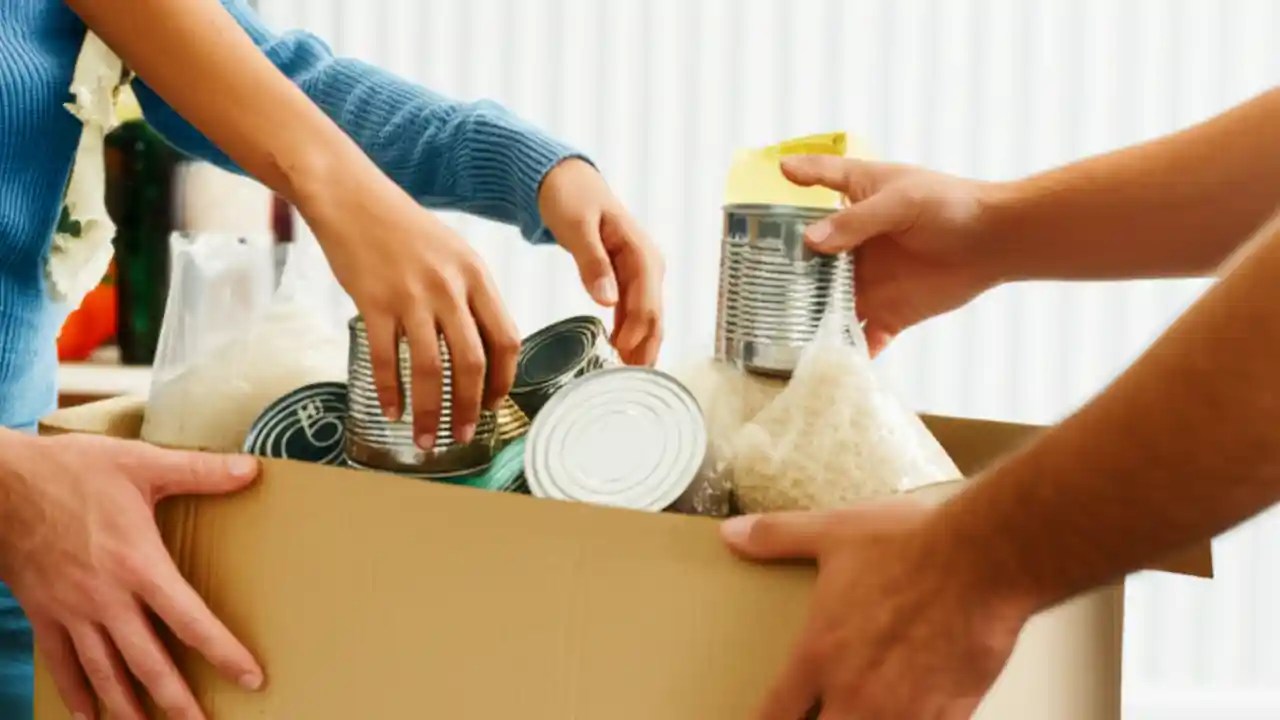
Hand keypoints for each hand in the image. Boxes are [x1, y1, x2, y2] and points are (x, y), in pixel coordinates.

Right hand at [0, 432, 264, 719]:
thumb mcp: (141, 463)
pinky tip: (90, 715)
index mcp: (139, 565)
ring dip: (129, 707)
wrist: (1, 483)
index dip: (223, 653)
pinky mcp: (42, 612)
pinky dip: (76, 692)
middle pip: (148, 663)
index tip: (251, 678)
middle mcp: (107, 599)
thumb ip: (200, 470)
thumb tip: (253, 469)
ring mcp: (71, 610)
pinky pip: (60, 663)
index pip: (190, 621)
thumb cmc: (72, 470)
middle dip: (177, 700)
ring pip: (105, 672)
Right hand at [304, 182, 520, 448]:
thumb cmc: (402, 227)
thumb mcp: (453, 253)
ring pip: (429, 369)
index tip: (493, 403)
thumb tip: (482, 346)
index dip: (503, 379)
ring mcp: (411, 296)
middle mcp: (449, 288)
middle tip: (463, 436)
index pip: (505, 339)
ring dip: (430, 412)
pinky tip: (391, 412)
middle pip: (472, 362)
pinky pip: (384, 359)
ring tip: (426, 440)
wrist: (351, 196)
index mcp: (477, 276)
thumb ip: (470, 295)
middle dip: (469, 407)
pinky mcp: (373, 302)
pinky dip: (389, 392)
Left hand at [539, 159, 664, 364]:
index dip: (638, 333)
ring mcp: (640, 270)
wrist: (563, 177)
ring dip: (642, 344)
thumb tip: (608, 301)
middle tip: (631, 381)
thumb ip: (592, 262)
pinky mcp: (627, 276)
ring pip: (648, 315)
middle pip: (654, 313)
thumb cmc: (569, 195)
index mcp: (640, 250)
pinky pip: (635, 309)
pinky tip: (623, 353)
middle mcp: (647, 263)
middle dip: (646, 347)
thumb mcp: (576, 226)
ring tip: (630, 377)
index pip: (647, 302)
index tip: (623, 358)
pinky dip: (632, 332)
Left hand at [720, 500, 1027, 719]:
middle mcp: (855, 693)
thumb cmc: (911, 543)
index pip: (774, 716)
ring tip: (861, 712)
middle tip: (816, 714)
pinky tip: (911, 714)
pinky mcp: (948, 715)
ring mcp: (902, 712)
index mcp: (819, 654)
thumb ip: (777, 537)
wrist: (983, 557)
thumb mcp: (834, 532)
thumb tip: (730, 534)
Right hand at [781, 156, 1004, 355]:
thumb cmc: (951, 206)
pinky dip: (847, 354)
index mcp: (858, 200)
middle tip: (751, 285)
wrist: (995, 243)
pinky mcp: (889, 313)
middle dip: (784, 273)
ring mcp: (869, 281)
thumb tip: (811, 242)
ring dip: (807, 320)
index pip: (821, 181)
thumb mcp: (900, 201)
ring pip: (828, 304)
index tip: (773, 173)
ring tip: (775, 337)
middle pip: (811, 259)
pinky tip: (825, 367)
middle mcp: (855, 244)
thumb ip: (854, 222)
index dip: (798, 175)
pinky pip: (863, 338)